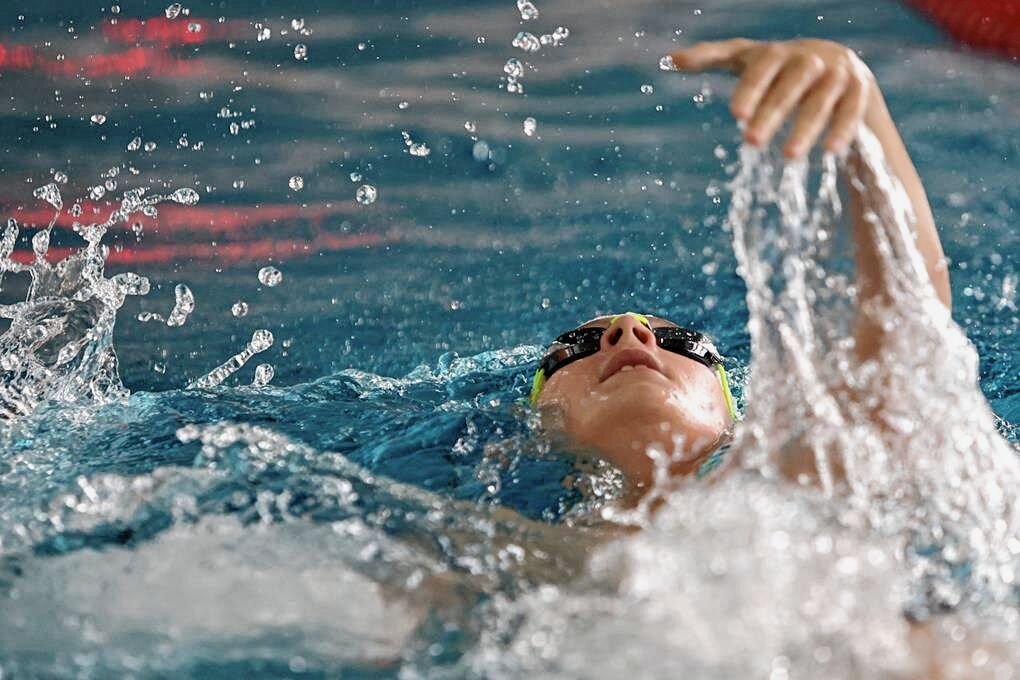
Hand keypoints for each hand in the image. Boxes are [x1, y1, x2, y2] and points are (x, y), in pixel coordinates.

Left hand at [669, 39, 876, 158]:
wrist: (837, 65)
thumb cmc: (778, 68)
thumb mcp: (746, 60)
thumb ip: (710, 57)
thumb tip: (668, 59)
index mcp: (776, 52)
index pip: (761, 66)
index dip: (750, 88)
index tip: (736, 115)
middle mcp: (808, 57)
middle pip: (790, 84)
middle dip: (771, 113)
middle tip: (751, 142)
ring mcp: (836, 71)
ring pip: (821, 99)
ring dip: (805, 127)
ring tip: (787, 157)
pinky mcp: (858, 89)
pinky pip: (851, 109)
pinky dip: (841, 129)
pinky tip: (829, 153)